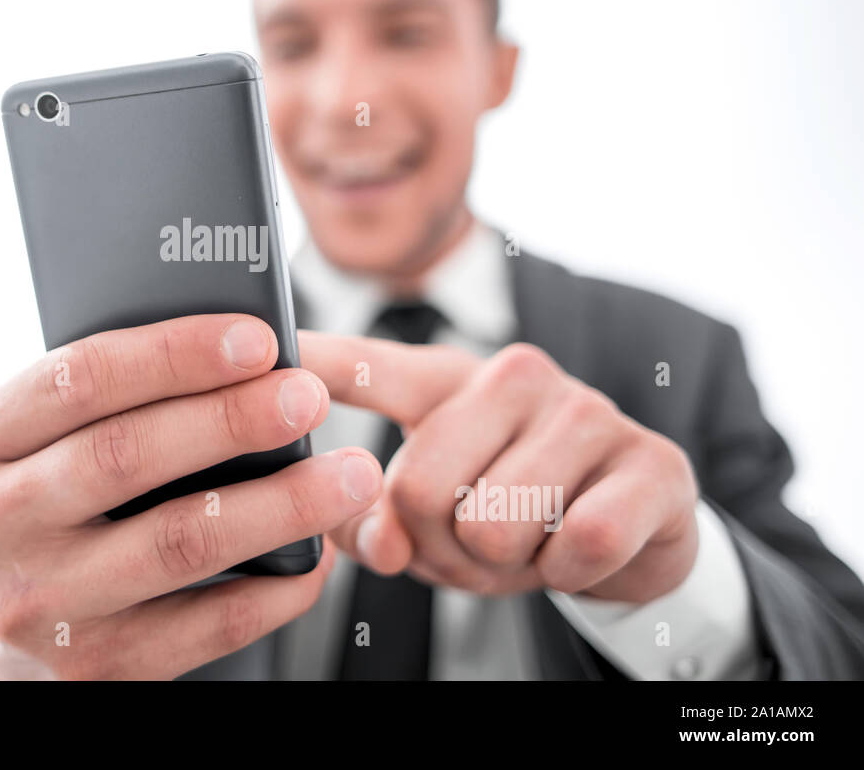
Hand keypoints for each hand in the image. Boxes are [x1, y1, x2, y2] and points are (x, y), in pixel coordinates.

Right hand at [0, 314, 382, 678]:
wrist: (12, 623)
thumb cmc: (52, 498)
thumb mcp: (48, 439)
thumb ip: (113, 397)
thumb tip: (244, 353)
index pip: (77, 380)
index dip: (173, 354)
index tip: (257, 339)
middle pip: (124, 458)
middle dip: (231, 421)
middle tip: (308, 397)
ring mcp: (35, 606)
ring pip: (176, 542)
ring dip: (279, 505)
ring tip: (348, 475)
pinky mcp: (89, 670)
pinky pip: (205, 625)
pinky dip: (276, 587)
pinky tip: (319, 556)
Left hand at [300, 333, 698, 602]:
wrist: (631, 527)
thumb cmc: (507, 510)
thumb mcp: (430, 517)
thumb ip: (375, 524)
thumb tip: (380, 541)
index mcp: (444, 382)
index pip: (369, 366)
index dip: (318, 362)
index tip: (270, 349)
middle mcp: (511, 376)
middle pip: (418, 489)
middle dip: (438, 548)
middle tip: (474, 541)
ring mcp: (586, 409)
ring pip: (496, 524)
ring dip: (505, 566)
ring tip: (527, 542)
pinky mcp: (651, 460)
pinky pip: (582, 543)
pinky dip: (570, 572)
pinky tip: (579, 549)